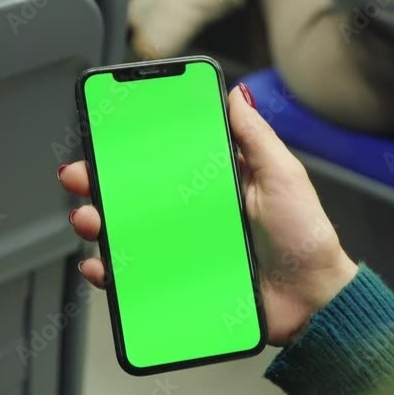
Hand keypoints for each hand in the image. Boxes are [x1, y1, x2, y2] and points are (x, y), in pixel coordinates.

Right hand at [58, 84, 357, 345]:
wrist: (313, 299)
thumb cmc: (305, 236)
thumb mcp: (283, 176)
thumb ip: (256, 138)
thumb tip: (236, 95)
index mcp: (211, 183)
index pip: (162, 158)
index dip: (129, 148)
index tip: (103, 137)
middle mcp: (191, 214)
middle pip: (133, 194)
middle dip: (98, 184)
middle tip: (80, 179)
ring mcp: (182, 250)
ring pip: (127, 234)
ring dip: (97, 226)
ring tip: (90, 222)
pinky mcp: (180, 283)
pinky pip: (137, 277)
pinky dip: (111, 273)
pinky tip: (102, 267)